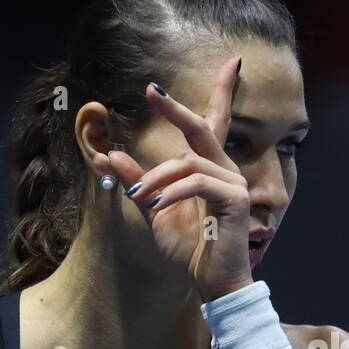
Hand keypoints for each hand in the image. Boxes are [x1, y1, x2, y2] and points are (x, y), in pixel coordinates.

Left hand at [107, 55, 254, 301]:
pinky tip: (158, 204)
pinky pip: (197, 182)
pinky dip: (173, 191)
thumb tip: (112, 155)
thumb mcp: (154, 210)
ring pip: (189, 161)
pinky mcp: (235, 200)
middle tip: (151, 90)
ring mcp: (234, 184)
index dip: (219, 93)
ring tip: (140, 195)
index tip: (222, 66)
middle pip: (203, 128)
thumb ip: (138, 182)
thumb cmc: (191, 250)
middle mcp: (226, 171)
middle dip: (176, 109)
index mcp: (210, 170)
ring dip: (158, 176)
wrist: (212, 281)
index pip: (213, 125)